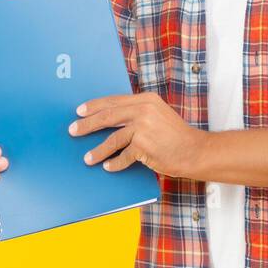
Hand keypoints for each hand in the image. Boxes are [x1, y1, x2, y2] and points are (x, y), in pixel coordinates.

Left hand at [70, 91, 205, 177]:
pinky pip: (123, 156)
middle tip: (73, 130)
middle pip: (107, 116)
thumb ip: (137, 113)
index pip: (113, 101)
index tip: (79, 111)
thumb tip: (109, 120)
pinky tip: (108, 167)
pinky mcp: (144, 146)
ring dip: (98, 150)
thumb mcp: (157, 115)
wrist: (195, 150)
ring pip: (112, 139)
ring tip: (88, 158)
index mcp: (146, 99)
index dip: (94, 106)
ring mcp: (144, 127)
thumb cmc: (175, 136)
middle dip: (87, 124)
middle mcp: (144, 110)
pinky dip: (114, 163)